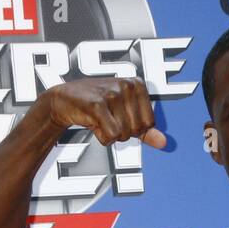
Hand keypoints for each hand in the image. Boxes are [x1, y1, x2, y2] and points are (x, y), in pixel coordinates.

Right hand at [41, 77, 167, 147]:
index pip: (149, 124)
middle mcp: (127, 85)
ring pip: (123, 135)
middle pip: (136, 130)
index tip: (119, 116)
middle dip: (121, 133)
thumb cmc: (96, 106)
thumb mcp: (124, 115)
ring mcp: (112, 93)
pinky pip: (111, 136)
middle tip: (107, 118)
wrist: (64, 100)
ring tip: (99, 119)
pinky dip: (101, 138)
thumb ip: (145, 130)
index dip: (134, 128)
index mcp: (138, 85)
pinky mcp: (97, 104)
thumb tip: (164, 143)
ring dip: (109, 135)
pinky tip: (93, 123)